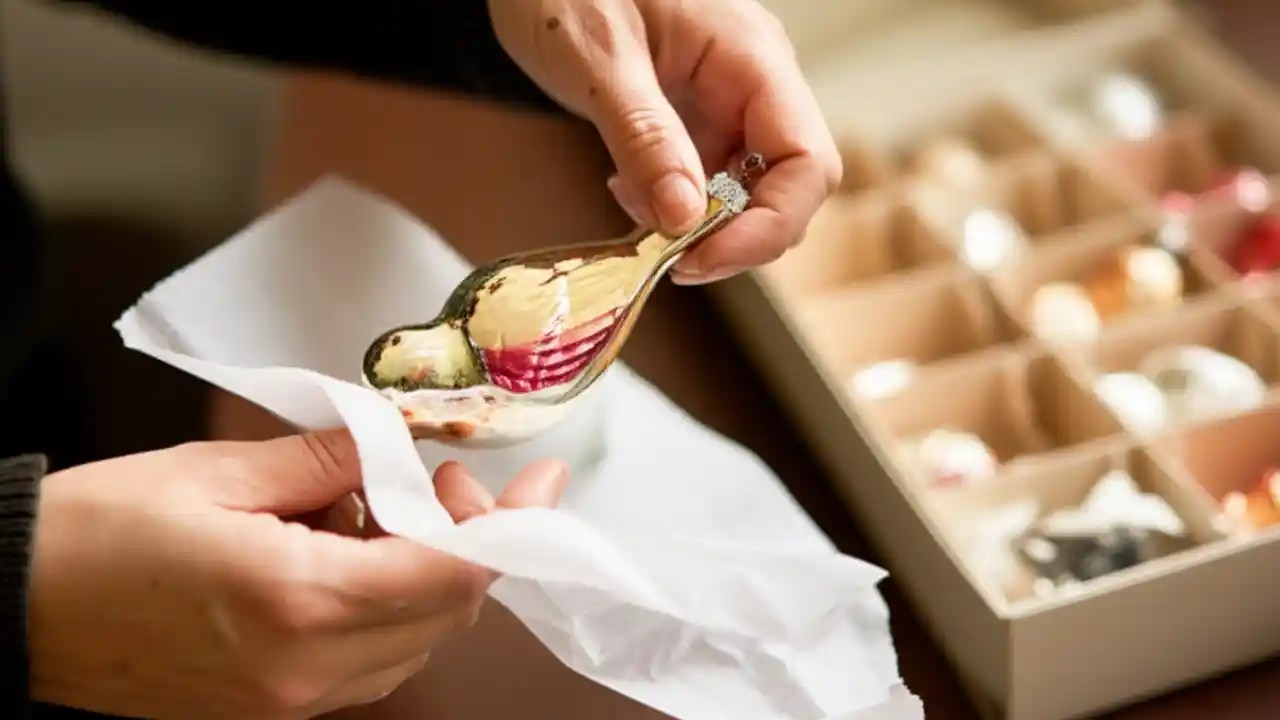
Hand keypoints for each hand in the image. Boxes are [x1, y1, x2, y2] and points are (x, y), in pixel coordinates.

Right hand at [28, 430, 567, 719]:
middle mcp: (304, 671)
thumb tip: (398, 443)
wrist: (12, 608)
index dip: (511, 529)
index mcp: (297, 602)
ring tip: (373, 508)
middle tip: (437, 478)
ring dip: (423, 574)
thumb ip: (330, 457)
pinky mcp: (269, 709)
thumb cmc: (96, 535)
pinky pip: (366, 663)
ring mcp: (287, 702)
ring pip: (412, 643)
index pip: (450, 576)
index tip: (540, 485)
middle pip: (444, 613)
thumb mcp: (220, 470)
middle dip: (464, 541)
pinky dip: (382, 606)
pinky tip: (342, 553)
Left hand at [488, 0, 841, 284]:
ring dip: (701, 226)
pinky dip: (674, 204)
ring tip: (634, 209)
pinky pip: (709, 180)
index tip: (703, 259)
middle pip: (789, 185)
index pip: (808, 161)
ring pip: (749, 192)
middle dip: (736, 235)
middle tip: (669, 257)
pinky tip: (630, 190)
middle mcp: (754, 81)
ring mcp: (729, 101)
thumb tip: (683, 221)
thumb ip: (645, 138)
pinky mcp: (697, 117)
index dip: (770, 225)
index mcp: (752, 56)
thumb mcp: (598, 59)